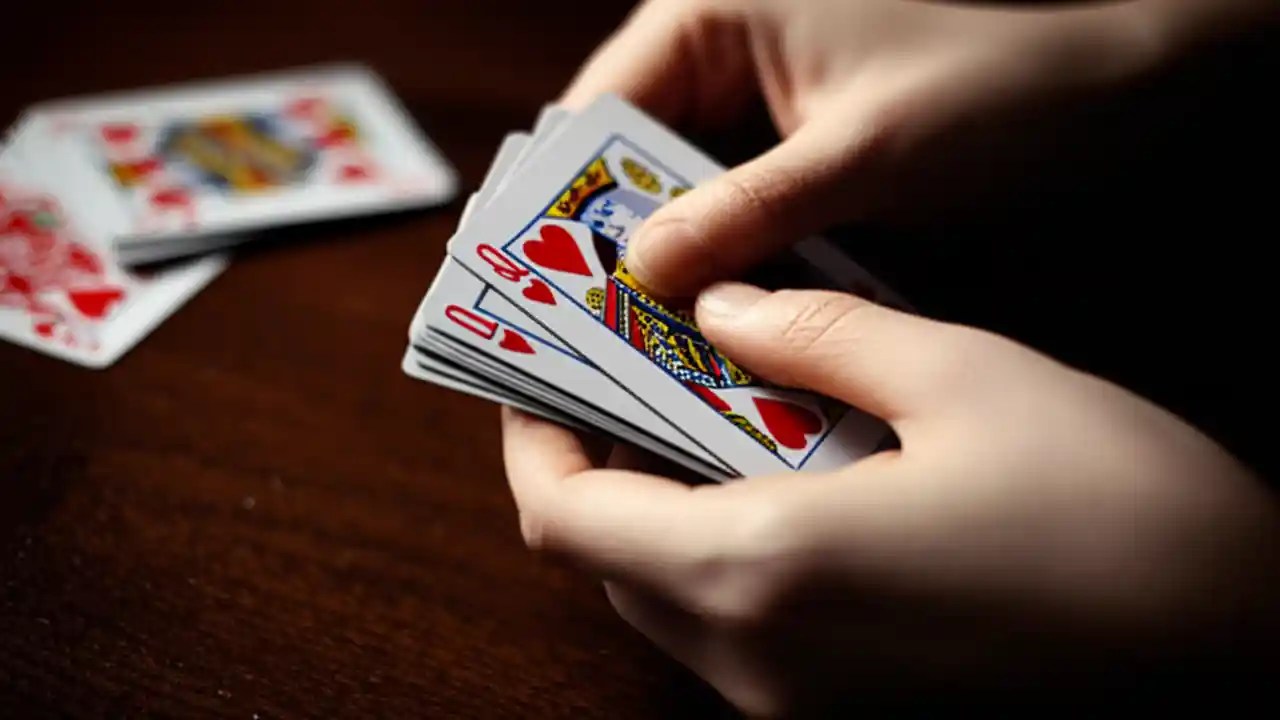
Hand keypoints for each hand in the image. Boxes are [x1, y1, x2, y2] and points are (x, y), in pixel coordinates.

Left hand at [503, 283, 1279, 714]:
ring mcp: (802, 713)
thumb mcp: (972, 380)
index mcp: (765, 572)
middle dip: (605, 462)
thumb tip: (723, 309)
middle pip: (609, 559)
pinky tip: (800, 485)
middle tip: (643, 372)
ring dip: (670, 507)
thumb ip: (822, 337)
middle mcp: (761, 664)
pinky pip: (744, 636)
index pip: (563, 517)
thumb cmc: (1130, 523)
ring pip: (672, 600)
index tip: (544, 372)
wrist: (1250, 669)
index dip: (534, 439)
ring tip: (724, 411)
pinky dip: (733, 556)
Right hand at [563, 0, 1279, 297]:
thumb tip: (643, 271)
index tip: (530, 278)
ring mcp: (767, 104)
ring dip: (673, 262)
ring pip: (685, 191)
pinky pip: (742, 211)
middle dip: (616, 240)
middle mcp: (728, 51)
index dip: (562, 196)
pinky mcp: (805, 151)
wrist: (1117, 85)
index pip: (601, 108)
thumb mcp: (863, 152)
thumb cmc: (998, 82)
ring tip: (641, 345)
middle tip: (583, 333)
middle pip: (634, 156)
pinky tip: (719, 326)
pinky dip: (732, 263)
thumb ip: (745, 211)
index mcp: (718, 14)